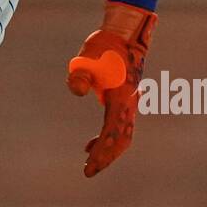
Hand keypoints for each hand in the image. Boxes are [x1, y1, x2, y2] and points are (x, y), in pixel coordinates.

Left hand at [66, 1, 155, 177]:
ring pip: (122, 135)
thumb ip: (80, 74)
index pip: (113, 132)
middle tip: (89, 171)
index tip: (89, 165)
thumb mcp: (87, 56)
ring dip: (108, 150)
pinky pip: (119, 126)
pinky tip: (90, 145)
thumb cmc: (104, 45)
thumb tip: (78, 90)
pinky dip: (107, 138)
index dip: (102, 151)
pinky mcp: (124, 100)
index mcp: (122, 97)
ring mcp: (129, 103)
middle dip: (107, 157)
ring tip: (88, 162)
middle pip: (122, 139)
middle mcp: (129, 103)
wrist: (123, 35)